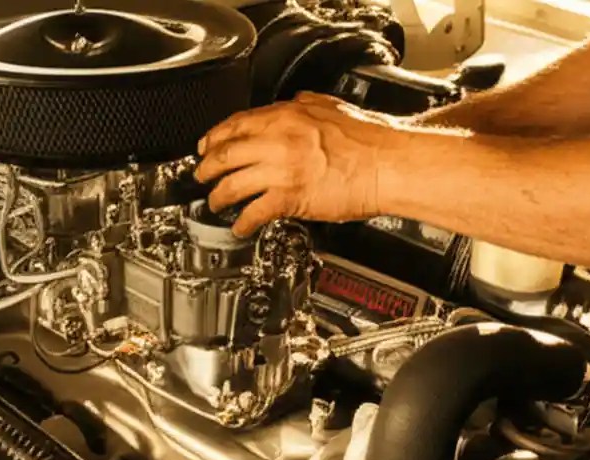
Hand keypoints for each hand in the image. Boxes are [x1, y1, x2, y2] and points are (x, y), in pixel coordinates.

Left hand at [194, 93, 400, 236]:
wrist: (389, 165)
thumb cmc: (370, 140)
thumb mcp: (331, 107)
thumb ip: (305, 105)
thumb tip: (292, 104)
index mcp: (287, 116)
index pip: (236, 124)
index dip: (215, 137)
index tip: (206, 145)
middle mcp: (279, 140)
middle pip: (226, 153)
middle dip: (206, 167)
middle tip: (200, 174)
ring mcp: (283, 170)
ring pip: (233, 183)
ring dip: (218, 196)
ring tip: (214, 202)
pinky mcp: (291, 198)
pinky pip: (255, 211)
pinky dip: (243, 222)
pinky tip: (240, 227)